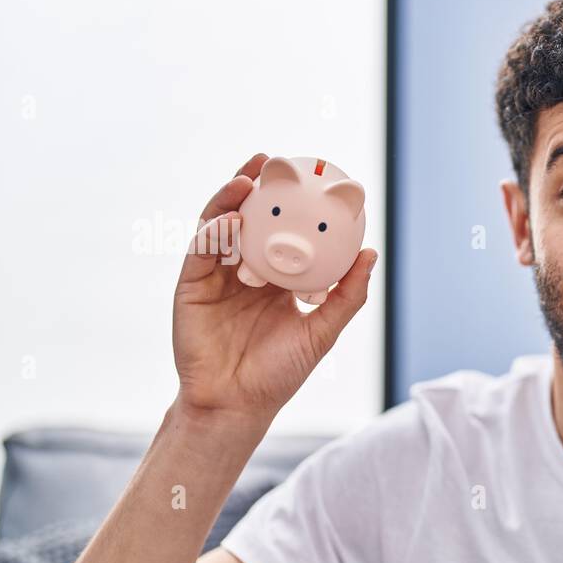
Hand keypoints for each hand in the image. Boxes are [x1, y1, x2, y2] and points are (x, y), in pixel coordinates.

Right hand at [172, 153, 377, 422]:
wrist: (236, 404)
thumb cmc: (280, 372)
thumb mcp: (322, 331)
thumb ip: (347, 295)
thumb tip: (371, 253)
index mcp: (276, 277)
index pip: (283, 230)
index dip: (291, 201)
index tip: (308, 175)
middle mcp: (245, 270)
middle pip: (248, 217)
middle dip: (255, 185)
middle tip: (270, 159)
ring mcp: (216, 274)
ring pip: (221, 225)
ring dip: (230, 197)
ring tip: (247, 176)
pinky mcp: (191, 284)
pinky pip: (202, 249)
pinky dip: (215, 229)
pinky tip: (231, 217)